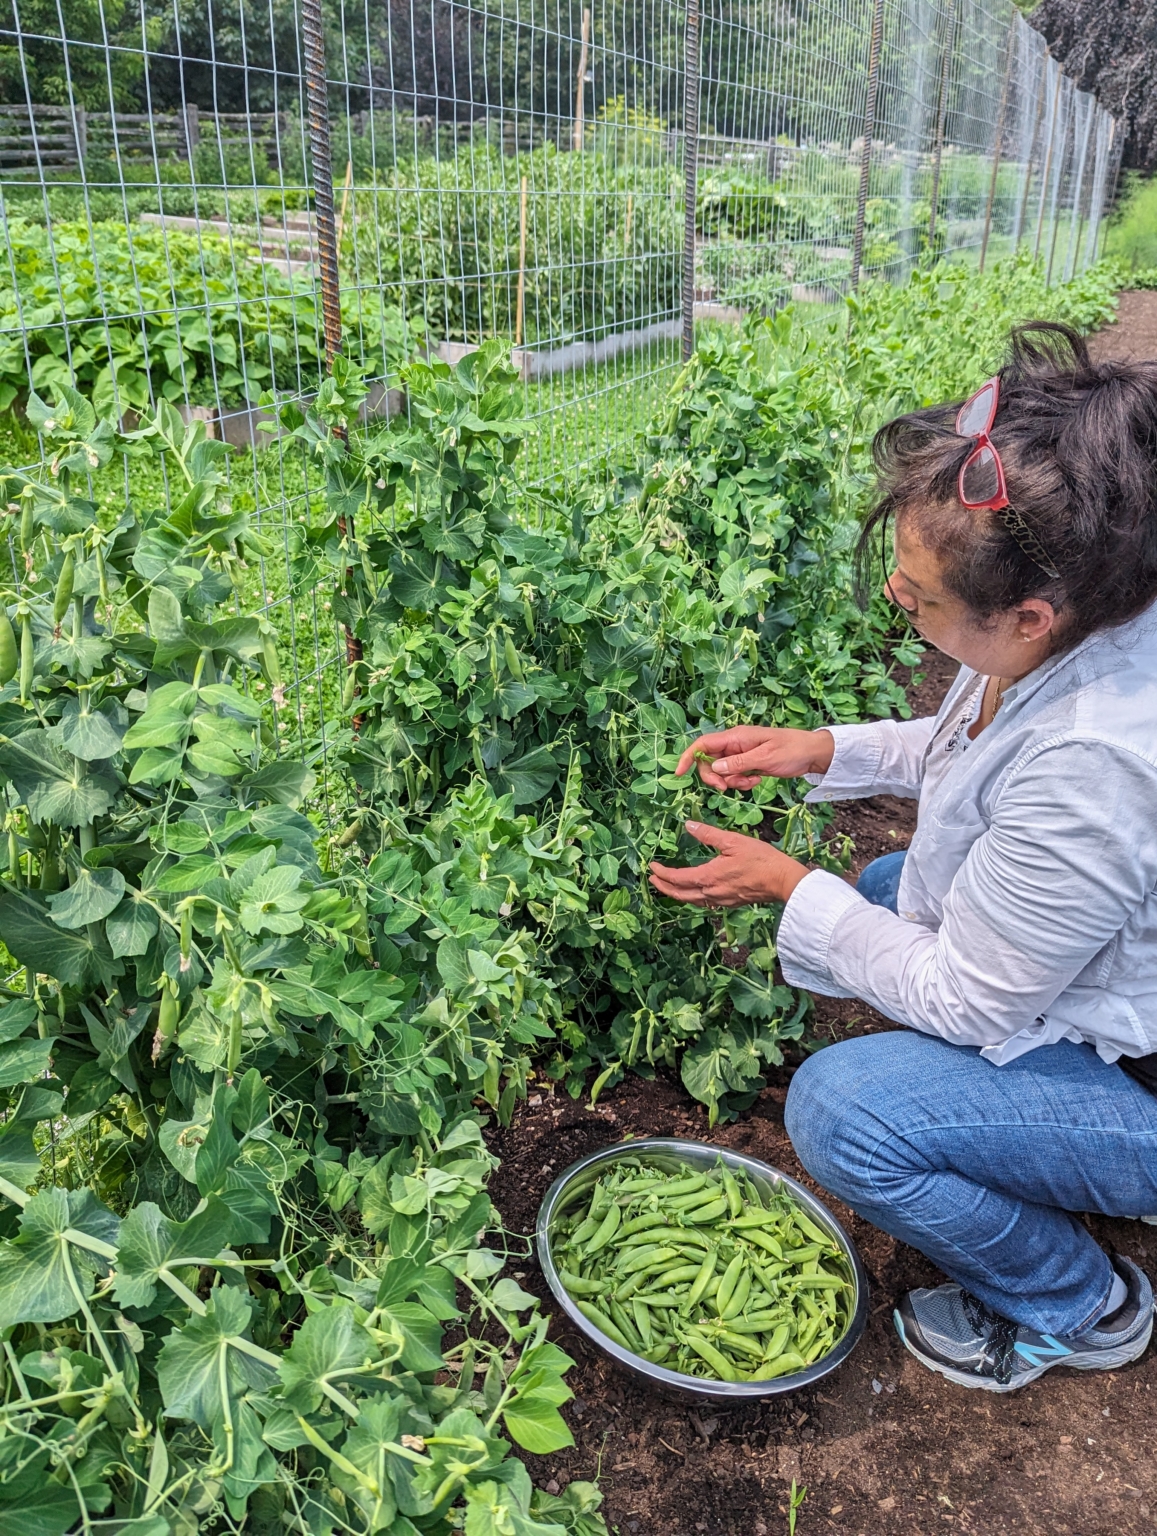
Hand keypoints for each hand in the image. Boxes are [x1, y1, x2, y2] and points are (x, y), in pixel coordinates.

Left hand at [648, 821, 809, 907]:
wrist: (783, 881)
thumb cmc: (761, 859)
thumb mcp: (733, 841)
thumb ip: (708, 834)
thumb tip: (688, 825)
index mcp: (708, 877)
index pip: (677, 878)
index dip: (662, 873)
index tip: (652, 867)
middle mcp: (711, 893)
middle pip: (680, 894)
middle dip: (664, 887)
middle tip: (652, 880)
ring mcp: (721, 900)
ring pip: (691, 901)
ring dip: (676, 894)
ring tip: (668, 887)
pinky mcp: (730, 902)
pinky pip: (704, 903)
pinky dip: (692, 898)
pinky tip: (694, 893)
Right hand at [674, 726, 834, 790]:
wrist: (811, 753)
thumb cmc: (791, 750)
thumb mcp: (764, 758)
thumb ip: (737, 764)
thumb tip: (713, 768)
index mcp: (735, 737)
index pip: (703, 744)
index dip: (689, 757)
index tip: (679, 773)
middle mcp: (734, 744)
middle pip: (709, 762)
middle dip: (715, 777)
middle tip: (727, 788)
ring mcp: (741, 754)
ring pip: (722, 772)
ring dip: (733, 781)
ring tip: (752, 781)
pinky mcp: (748, 763)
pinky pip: (735, 775)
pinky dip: (742, 782)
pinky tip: (758, 780)